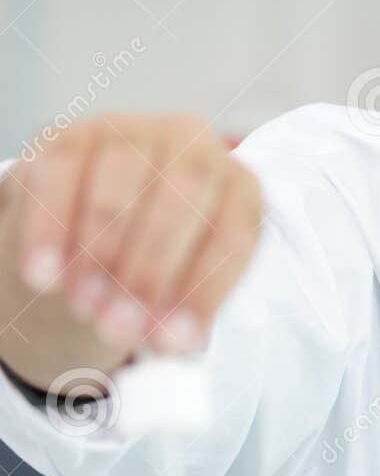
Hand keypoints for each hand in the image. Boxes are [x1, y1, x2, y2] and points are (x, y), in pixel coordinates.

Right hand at [7, 113, 260, 355]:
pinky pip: (61, 179)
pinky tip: (45, 278)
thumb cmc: (157, 261)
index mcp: (237, 186)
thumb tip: (172, 345)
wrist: (96, 221)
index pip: (233, 236)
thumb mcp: (181, 287)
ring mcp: (131, 130)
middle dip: (148, 273)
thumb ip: (180, 314)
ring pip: (119, 186)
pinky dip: (50, 232)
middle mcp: (192, 144)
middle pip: (180, 201)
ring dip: (100, 254)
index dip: (203, 293)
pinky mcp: (71, 135)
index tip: (172, 343)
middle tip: (119, 326)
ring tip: (84, 308)